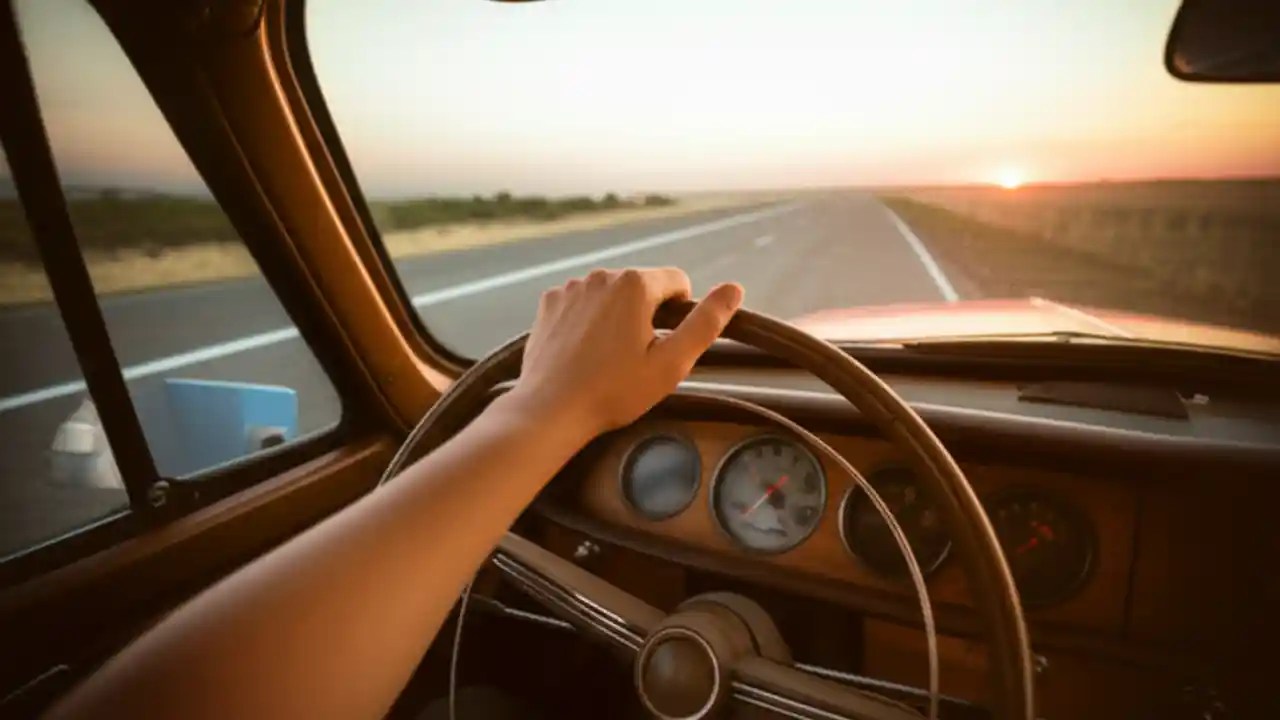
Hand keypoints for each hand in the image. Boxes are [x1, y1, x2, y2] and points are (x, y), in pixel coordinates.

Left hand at [507, 267, 742, 439]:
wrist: (550, 410)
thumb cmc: (615, 390)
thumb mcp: (671, 363)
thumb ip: (705, 323)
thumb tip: (734, 288)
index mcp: (635, 283)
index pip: (678, 282)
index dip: (679, 314)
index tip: (664, 347)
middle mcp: (602, 274)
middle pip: (642, 287)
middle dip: (646, 315)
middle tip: (635, 359)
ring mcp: (571, 287)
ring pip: (611, 294)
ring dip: (616, 316)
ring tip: (606, 358)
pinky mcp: (548, 303)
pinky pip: (582, 303)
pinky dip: (587, 320)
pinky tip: (581, 352)